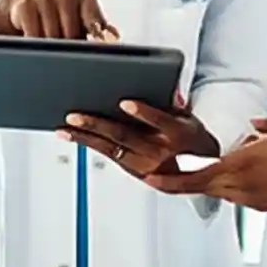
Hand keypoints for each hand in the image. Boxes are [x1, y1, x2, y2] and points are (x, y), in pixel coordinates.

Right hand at [0, 0, 116, 39]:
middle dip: (69, 47)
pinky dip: (33, 43)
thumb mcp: (81, 16)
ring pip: (51, 38)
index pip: (93, 22)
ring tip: (49, 41)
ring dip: (50, 47)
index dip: (94, 38)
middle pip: (71, 35)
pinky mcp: (26, 5)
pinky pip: (33, 36)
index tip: (94, 47)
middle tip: (66, 47)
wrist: (23, 0)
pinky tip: (34, 38)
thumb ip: (98, 28)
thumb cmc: (58, 12)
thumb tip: (113, 37)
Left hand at [57, 93, 220, 177]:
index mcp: (177, 134)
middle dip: (97, 124)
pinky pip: (109, 157)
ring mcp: (145, 165)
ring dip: (85, 138)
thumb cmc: (194, 142)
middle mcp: (159, 151)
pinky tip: (73, 136)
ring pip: (111, 149)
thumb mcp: (191, 120)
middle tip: (75, 115)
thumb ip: (175, 105)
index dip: (143, 113)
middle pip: (125, 136)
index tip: (125, 103)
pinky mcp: (135, 173)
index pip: (159, 121)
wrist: (201, 177)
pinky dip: (90, 145)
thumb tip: (167, 89)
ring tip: (65, 128)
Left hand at [144, 114, 266, 210]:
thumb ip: (263, 124)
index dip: (171, 180)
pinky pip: (240, 194)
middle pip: (203, 187)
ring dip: (214, 179)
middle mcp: (244, 186)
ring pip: (222, 190)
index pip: (196, 175)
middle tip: (164, 175)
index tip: (151, 180)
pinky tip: (249, 168)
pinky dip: (234, 183)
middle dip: (183, 181)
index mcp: (242, 164)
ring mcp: (255, 199)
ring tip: (220, 163)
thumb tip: (253, 125)